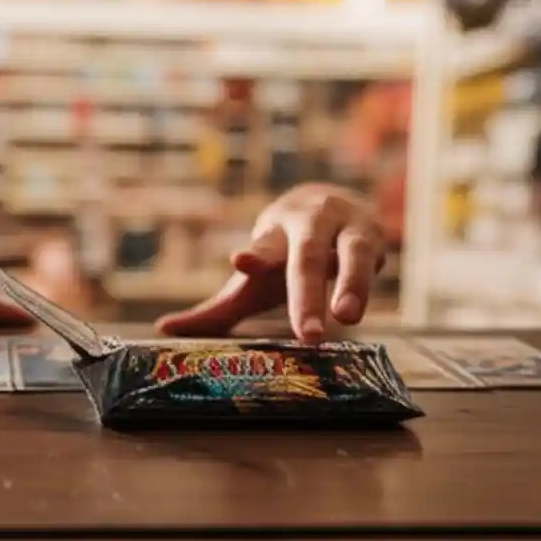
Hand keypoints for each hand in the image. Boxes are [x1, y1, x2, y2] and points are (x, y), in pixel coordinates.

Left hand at [156, 183, 384, 342]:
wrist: (333, 205)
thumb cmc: (283, 255)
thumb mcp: (253, 279)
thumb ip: (217, 308)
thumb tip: (164, 329)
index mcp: (275, 235)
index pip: (266, 247)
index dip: (256, 255)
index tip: (241, 262)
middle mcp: (311, 225)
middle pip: (308, 257)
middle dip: (307, 294)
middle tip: (309, 335)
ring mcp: (346, 228)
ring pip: (353, 253)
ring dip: (353, 283)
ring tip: (348, 316)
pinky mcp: (377, 238)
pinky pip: (376, 261)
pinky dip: (369, 282)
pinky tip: (362, 304)